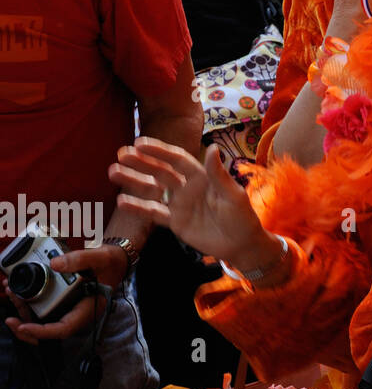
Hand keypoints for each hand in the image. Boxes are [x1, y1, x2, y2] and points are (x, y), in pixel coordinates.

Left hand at [3, 245, 124, 342]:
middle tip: (10, 320)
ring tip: (11, 294)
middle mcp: (77, 313)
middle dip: (26, 325)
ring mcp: (68, 309)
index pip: (64, 328)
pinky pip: (42, 310)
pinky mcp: (62, 302)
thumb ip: (79, 259)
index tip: (24, 327)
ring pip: (42, 320)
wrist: (114, 261)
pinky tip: (17, 291)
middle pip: (48, 329)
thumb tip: (55, 264)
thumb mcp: (100, 258)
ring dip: (23, 311)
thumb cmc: (111, 263)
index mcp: (89, 308)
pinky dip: (28, 303)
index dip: (42, 332)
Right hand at [109, 138, 280, 273]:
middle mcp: (188, 187)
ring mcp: (179, 204)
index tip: (140, 143)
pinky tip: (121, 201)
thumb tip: (212, 147)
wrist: (241, 245)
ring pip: (153, 189)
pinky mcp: (175, 222)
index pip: (177, 160)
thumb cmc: (242, 217)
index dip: (160, 151)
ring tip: (113, 172)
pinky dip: (138, 207)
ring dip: (134, 181)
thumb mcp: (232, 195)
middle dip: (141, 162)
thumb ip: (218, 174)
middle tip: (121, 154)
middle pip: (161, 171)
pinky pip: (154, 213)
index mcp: (202, 177)